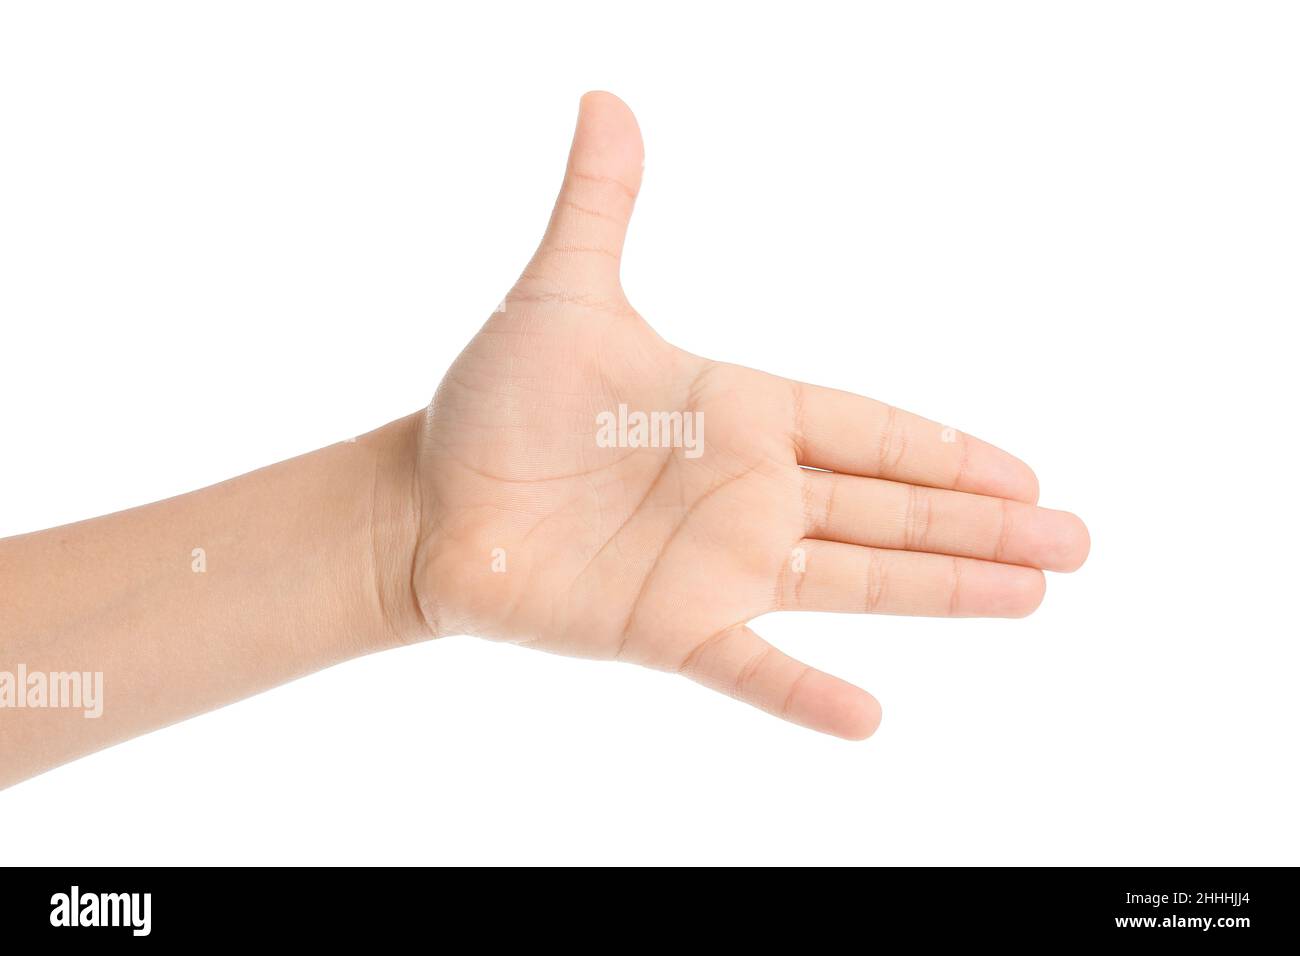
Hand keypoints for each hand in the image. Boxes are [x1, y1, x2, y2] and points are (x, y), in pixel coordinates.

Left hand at [407, 92, 1088, 738]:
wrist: (424, 503)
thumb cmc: (493, 404)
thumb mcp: (559, 294)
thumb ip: (600, 204)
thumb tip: (605, 98)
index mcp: (739, 412)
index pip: (869, 431)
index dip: (948, 452)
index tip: (1025, 474)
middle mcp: (745, 494)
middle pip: (889, 508)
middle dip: (982, 525)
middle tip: (1075, 543)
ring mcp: (713, 566)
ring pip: (853, 578)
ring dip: (941, 589)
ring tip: (1029, 596)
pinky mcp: (666, 627)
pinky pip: (751, 666)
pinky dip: (805, 693)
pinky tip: (870, 718)